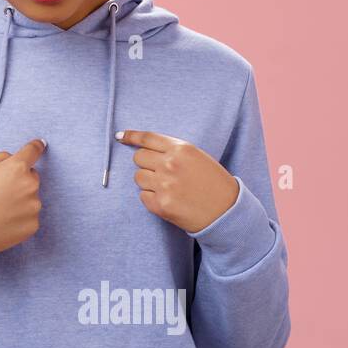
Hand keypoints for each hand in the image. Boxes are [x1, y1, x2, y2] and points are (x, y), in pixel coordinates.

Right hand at [0, 138, 45, 253]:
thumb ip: (1, 158)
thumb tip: (15, 158)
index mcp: (16, 168)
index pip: (33, 151)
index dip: (36, 146)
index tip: (39, 145)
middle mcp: (30, 186)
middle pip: (31, 177)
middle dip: (19, 180)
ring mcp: (33, 207)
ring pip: (31, 198)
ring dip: (19, 200)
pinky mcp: (33, 225)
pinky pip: (29, 215)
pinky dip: (19, 216)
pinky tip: (2, 219)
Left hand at [116, 129, 238, 232]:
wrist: (227, 212)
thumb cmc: (213, 183)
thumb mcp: (198, 157)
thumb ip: (173, 150)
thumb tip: (143, 147)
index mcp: (182, 149)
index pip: (147, 138)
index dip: (131, 136)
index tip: (120, 136)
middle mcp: (170, 164)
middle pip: (138, 157)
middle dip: (145, 163)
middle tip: (160, 172)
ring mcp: (164, 185)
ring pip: (138, 177)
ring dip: (147, 181)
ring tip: (167, 187)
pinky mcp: (160, 204)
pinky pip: (143, 196)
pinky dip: (151, 198)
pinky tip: (169, 199)